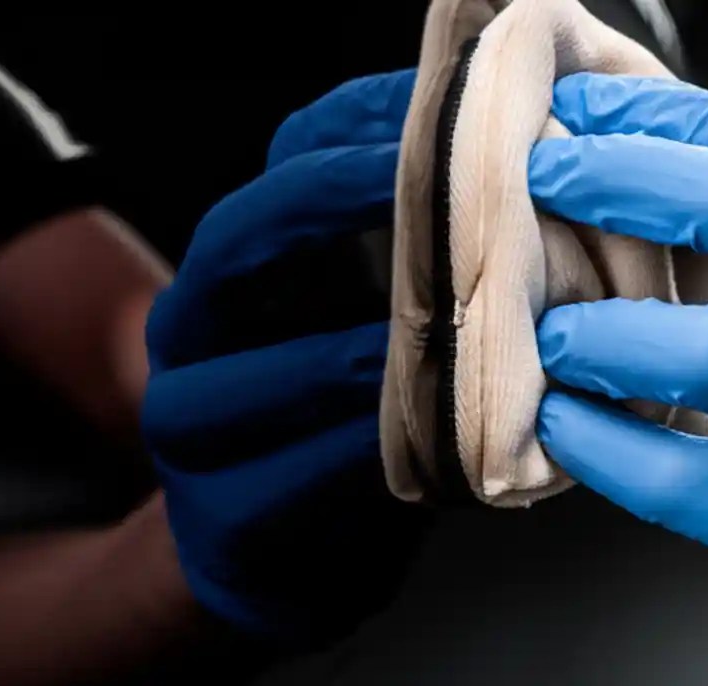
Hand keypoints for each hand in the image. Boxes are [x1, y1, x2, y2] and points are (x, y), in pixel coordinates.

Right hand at [142, 70, 426, 638]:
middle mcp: (186, 329)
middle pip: (240, 238)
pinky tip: (445, 432)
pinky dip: (379, 450)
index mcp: (229, 267)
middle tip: (445, 179)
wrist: (279, 566)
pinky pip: (303, 472)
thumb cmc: (340, 425)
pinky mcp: (221, 517)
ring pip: (274, 366)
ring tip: (464, 317)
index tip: (451, 98)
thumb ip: (405, 265)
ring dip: (376, 343)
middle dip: (342, 197)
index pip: (280, 160)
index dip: (360, 122)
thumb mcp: (363, 328)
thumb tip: (521, 185)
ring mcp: (188, 424)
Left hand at [528, 73, 707, 685]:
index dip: (658, 119)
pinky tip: (564, 420)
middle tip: (541, 176)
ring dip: (596, 330)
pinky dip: (598, 443)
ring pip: (691, 348)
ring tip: (553, 326)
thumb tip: (668, 182)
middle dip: (613, 178)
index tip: (586, 113)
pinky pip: (667, 470)